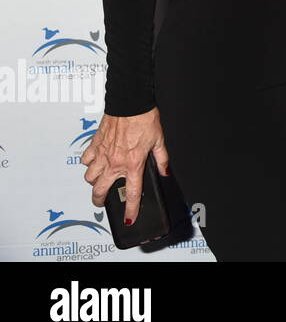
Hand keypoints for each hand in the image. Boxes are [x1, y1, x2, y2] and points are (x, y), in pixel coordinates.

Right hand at [80, 108, 168, 227]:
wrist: (130, 103)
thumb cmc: (145, 119)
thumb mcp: (159, 141)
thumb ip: (162, 159)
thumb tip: (165, 172)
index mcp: (133, 164)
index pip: (132, 193)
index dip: (131, 209)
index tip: (129, 218)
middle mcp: (115, 162)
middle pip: (99, 190)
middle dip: (99, 200)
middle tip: (101, 201)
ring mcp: (102, 154)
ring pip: (89, 177)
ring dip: (93, 181)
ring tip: (99, 180)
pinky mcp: (94, 144)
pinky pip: (85, 160)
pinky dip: (87, 163)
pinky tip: (94, 161)